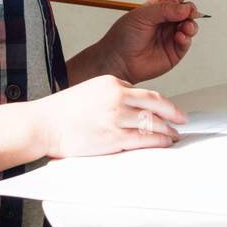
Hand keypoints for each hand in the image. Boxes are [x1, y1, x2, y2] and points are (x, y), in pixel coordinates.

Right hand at [35, 74, 188, 158]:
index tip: (172, 110)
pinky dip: (158, 141)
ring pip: (152, 123)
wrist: (43, 123)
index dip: (165, 104)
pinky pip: (143, 139)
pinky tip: (164, 143)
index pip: (147, 94)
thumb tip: (133, 102)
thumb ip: (113, 94)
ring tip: (174, 136)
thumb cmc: (63, 110)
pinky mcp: (112, 137)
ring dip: (167, 130)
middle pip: (155, 105)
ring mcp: (115, 118)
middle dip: (173, 115)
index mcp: (112, 83)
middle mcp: (116, 98)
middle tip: (182, 121)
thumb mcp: (92, 90)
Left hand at [99, 0, 200, 84]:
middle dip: (189, 10)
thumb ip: (164, 9)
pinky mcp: (174, 51)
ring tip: (184, 27)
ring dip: (190, 24)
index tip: (176, 1)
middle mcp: (165, 21)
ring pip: (190, 25)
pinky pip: (186, 42)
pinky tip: (179, 37)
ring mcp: (170, 36)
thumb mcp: (141, 16)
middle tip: (186, 13)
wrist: (118, 61)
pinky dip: (186, 38)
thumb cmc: (123, 37)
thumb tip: (185, 8)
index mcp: (156, 9)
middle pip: (186, 10)